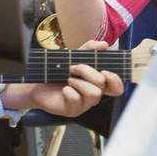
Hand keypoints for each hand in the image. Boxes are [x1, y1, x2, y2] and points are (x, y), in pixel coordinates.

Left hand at [1, 40, 124, 117]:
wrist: (39, 84)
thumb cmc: (59, 73)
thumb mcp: (74, 57)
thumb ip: (89, 48)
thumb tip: (104, 44)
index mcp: (97, 84)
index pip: (117, 88)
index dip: (115, 80)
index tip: (104, 71)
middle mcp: (93, 95)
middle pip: (102, 84)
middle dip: (86, 71)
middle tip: (72, 68)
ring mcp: (84, 105)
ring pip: (93, 93)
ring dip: (78, 82)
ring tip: (68, 80)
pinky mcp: (73, 110)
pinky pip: (76, 99)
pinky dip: (68, 91)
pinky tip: (63, 90)